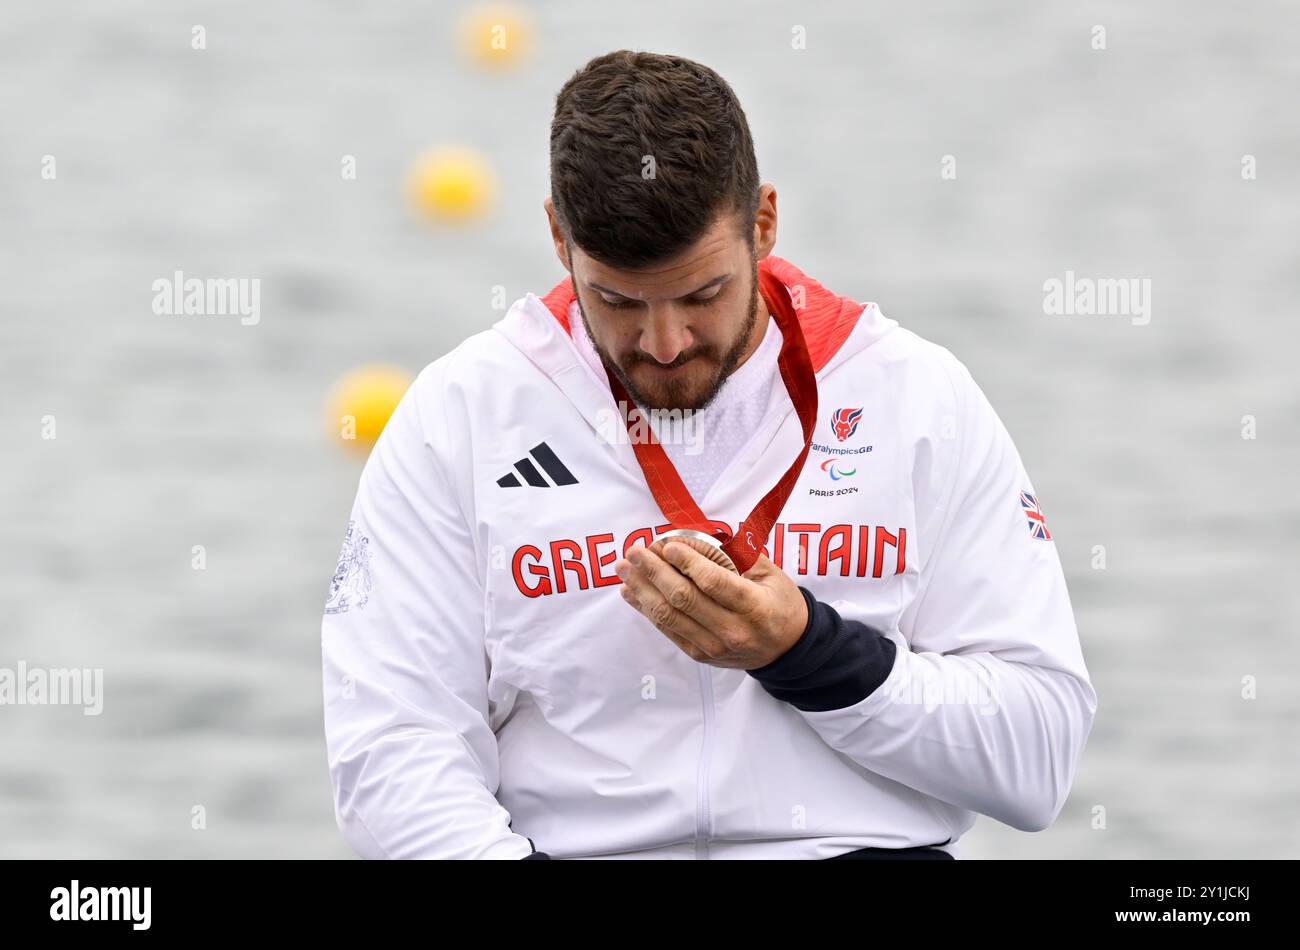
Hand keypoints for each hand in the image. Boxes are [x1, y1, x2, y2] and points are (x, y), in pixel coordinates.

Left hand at [612, 541, 808, 669]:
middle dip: (654, 572)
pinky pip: (667, 630)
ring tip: (624, 568)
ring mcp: (713, 647)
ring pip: (669, 616)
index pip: (713, 582)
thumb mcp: (770, 574)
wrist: (787, 649)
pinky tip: (630, 591)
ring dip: (642, 589)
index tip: (667, 545)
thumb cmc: (779, 603)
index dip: (687, 562)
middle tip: (635, 551)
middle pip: (684, 599)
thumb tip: (698, 536)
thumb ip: (737, 555)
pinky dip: (645, 609)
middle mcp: (732, 630)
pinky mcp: (699, 655)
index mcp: (754, 606)